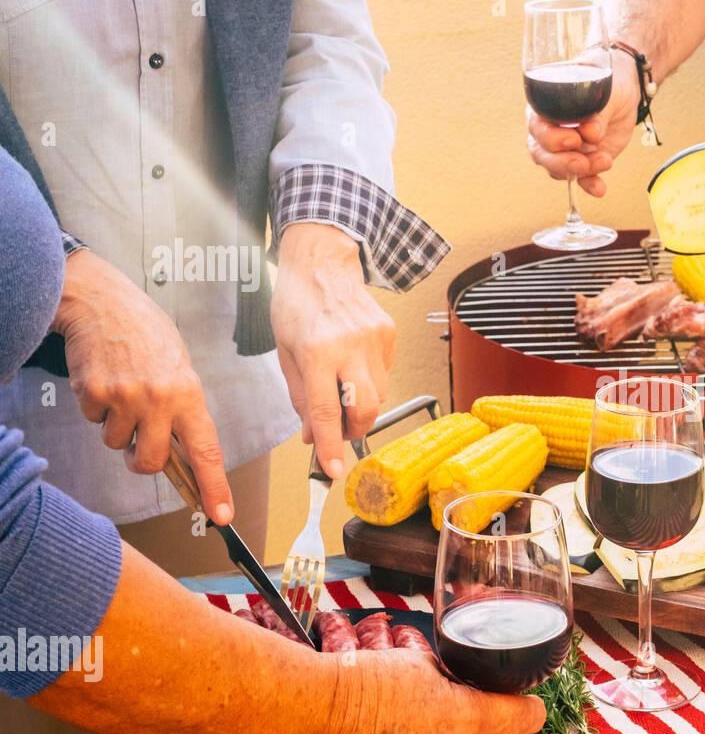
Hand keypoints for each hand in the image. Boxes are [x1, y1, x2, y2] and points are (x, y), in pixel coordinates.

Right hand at [54, 249, 232, 524]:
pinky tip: (103, 378)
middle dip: (140, 460)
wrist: (103, 302)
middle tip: (137, 443)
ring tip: (122, 391)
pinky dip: (95, 407)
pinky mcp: (94, 393)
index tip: (221, 516)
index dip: (214, 487)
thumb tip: (181, 451)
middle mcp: (160, 400)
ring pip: (115, 443)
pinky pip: (93, 421)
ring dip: (115, 426)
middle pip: (149, 462)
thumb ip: (182, 407)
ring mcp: (125, 398)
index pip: (206, 451)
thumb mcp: (179, 367)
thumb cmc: (146, 334)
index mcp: (189, 394)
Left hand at [271, 223, 395, 478]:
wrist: (322, 263)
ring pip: (378, 395)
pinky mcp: (389, 335)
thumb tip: (312, 434)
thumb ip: (300, 397)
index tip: (331, 470)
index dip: (329, 445)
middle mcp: (350, 346)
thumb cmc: (297, 304)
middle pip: (364, 409)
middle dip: (353, 429)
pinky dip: (368, 380)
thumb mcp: (285, 352)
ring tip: (341, 388)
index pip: (326, 410)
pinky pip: (385, 373)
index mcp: (317, 350)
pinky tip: (352, 362)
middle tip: (338, 431)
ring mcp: (375, 339)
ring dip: (359, 404)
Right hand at [527, 50, 639, 197]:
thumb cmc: (607, 82)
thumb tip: (591, 133)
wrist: (626, 91)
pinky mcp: (582, 161)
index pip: (536, 126)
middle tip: (584, 161)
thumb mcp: (604, 90)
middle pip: (541, 153)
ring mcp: (564, 148)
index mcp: (545, 106)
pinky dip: (589, 185)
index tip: (573, 139)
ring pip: (558, 169)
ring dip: (581, 172)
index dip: (550, 138)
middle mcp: (549, 129)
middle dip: (562, 162)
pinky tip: (599, 188)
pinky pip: (580, 179)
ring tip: (605, 161)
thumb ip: (596, 111)